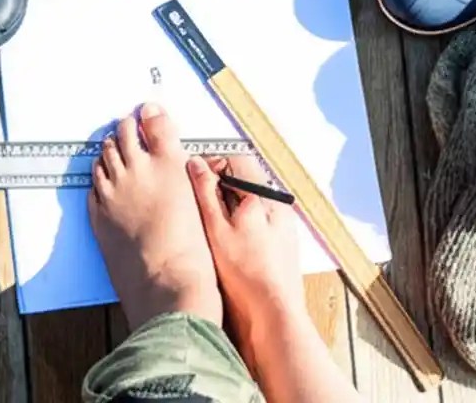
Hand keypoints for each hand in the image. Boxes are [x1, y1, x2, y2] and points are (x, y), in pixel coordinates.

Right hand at [186, 155, 306, 348]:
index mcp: (266, 196)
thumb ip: (206, 194)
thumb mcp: (217, 230)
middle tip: (198, 206)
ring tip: (209, 228)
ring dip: (227, 208)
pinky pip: (256, 222)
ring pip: (248, 202)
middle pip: (244, 180)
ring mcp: (281, 225)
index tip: (194, 181)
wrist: (273, 314)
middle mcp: (278, 206)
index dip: (212, 167)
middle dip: (219, 188)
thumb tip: (196, 165)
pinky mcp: (279, 244)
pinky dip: (238, 225)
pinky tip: (225, 245)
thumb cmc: (248, 275)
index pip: (237, 161)